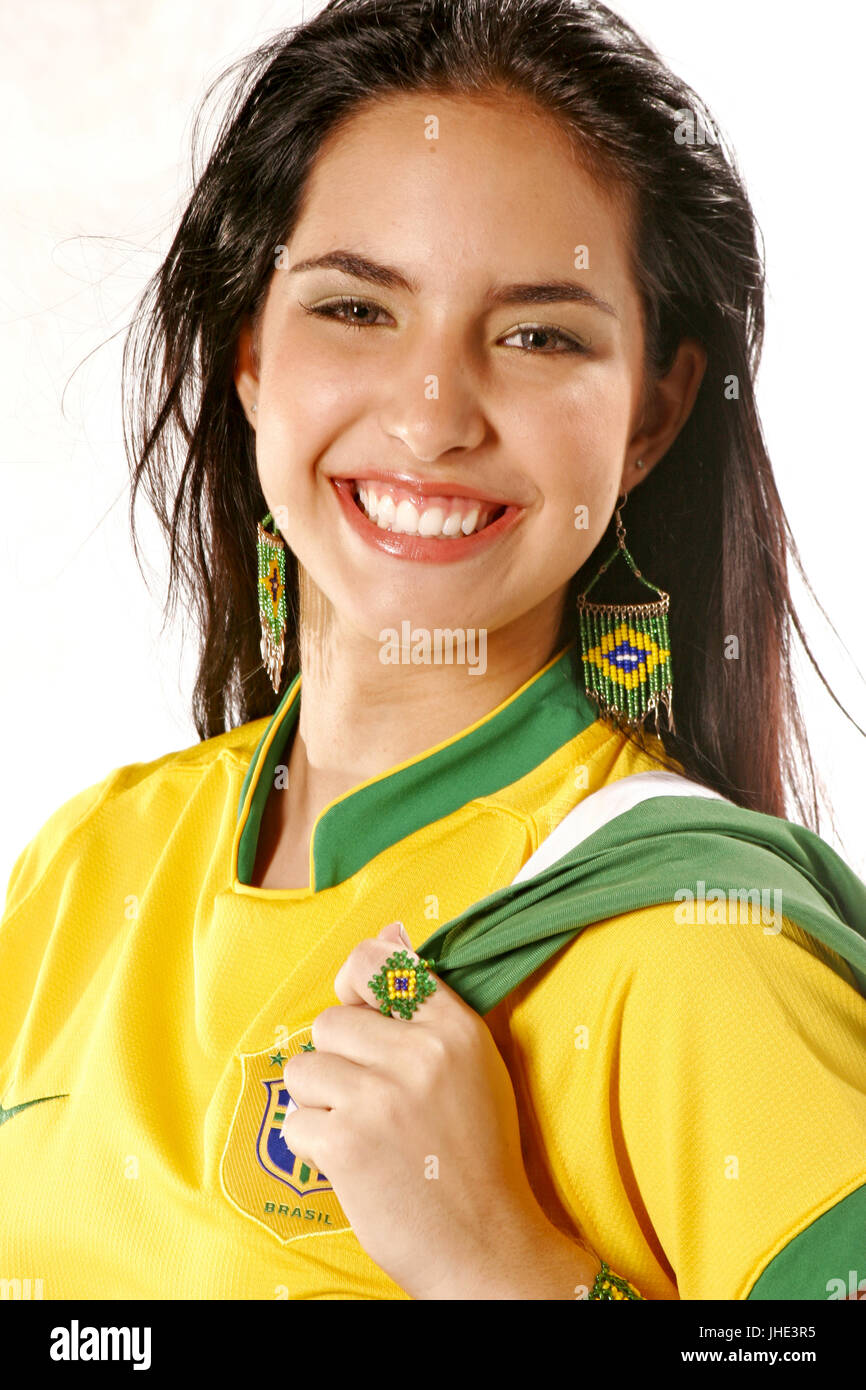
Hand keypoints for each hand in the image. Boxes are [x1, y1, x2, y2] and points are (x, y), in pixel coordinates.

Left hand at [280, 921, 598, 1298]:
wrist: (486, 1244)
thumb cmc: (476, 1154)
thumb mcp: (471, 1065)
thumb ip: (426, 1002)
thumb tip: (387, 931)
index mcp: (454, 1028)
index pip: (376, 964)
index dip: (354, 987)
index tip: (363, 1018)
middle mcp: (417, 1053)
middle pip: (330, 1023)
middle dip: (339, 1062)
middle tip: (373, 1100)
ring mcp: (379, 1097)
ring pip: (304, 1069)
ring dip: (320, 1103)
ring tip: (361, 1130)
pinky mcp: (346, 1142)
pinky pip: (294, 1120)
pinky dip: (313, 1145)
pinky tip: (352, 1162)